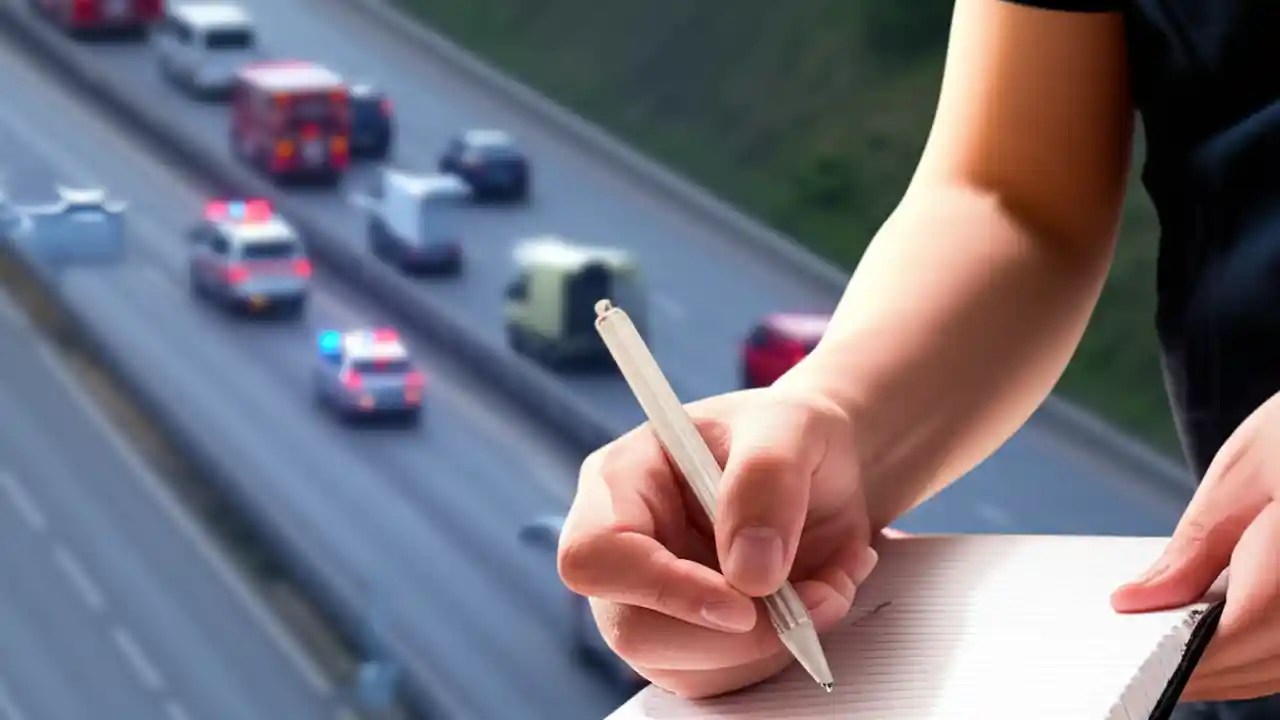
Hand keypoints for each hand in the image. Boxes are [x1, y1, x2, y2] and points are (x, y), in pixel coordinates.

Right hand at [558, 386, 879, 697]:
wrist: (823, 464)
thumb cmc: (788, 432)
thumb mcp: (788, 426)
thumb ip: (766, 481)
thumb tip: (751, 573)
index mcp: (620, 481)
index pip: (596, 556)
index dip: (659, 588)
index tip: (741, 602)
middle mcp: (624, 549)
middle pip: (635, 631)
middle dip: (731, 636)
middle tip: (806, 606)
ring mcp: (653, 601)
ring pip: (684, 668)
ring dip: (768, 647)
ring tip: (827, 587)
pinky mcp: (691, 638)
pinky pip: (723, 677)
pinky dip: (780, 654)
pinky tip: (814, 602)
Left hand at [1111, 391, 1279, 701]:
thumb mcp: (1237, 482)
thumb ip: (1190, 553)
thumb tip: (1135, 602)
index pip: (1237, 636)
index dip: (1181, 659)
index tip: (1133, 661)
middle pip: (1260, 666)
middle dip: (1196, 671)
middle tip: (1138, 660)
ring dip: (1227, 670)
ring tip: (1169, 650)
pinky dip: (1257, 655)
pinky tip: (1218, 636)